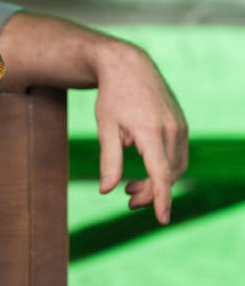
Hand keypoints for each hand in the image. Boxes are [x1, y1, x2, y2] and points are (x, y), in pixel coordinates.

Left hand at [95, 43, 187, 224]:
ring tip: (131, 188)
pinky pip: (177, 155)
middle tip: (128, 202)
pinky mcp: (180, 124)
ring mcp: (179, 126)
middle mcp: (171, 130)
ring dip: (158, 182)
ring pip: (176, 167)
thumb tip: (105, 191)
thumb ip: (109, 161)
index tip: (162, 220)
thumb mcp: (105, 128)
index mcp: (150, 131)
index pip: (161, 174)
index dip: (161, 199)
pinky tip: (145, 170)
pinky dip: (164, 168)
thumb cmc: (112, 97)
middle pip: (169, 174)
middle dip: (151, 193)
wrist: (128, 65)